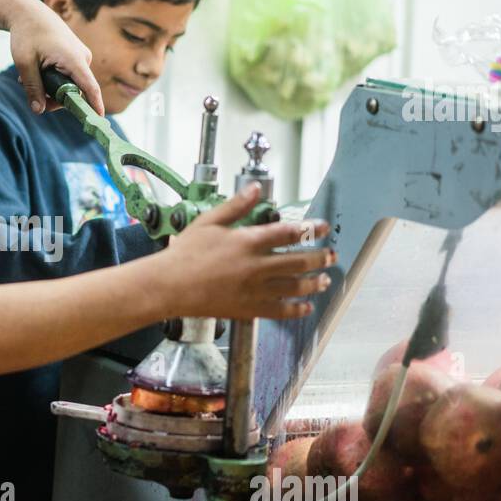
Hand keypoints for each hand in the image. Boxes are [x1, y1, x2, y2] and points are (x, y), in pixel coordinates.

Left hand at [6, 0, 104, 114]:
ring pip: (70, 85)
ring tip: (29, 78)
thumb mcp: (25, 64)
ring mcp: (81, 57)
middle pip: (75, 92)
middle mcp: (83, 58)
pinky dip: (53, 79)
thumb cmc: (26, 35)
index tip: (98, 122)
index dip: (94, 106)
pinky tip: (37, 71)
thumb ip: (32, 88)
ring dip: (51, 87)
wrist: (28, 13)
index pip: (89, 88)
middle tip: (33, 96)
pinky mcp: (76, 57)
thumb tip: (39, 111)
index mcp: (73, 59)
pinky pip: (69, 77)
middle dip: (54, 98)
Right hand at [151, 184, 333, 319]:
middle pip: (300, 261)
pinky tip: (305, 307)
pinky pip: (280, 311)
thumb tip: (255, 189)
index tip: (323, 228)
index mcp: (248, 241)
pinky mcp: (248, 308)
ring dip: (314, 283)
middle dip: (320, 258)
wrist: (169, 285)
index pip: (290, 232)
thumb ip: (236, 206)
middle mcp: (257, 266)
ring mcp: (254, 289)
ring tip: (324, 280)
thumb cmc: (185, 253)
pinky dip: (296, 309)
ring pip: (294, 286)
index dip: (311, 229)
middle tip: (331, 255)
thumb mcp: (209, 222)